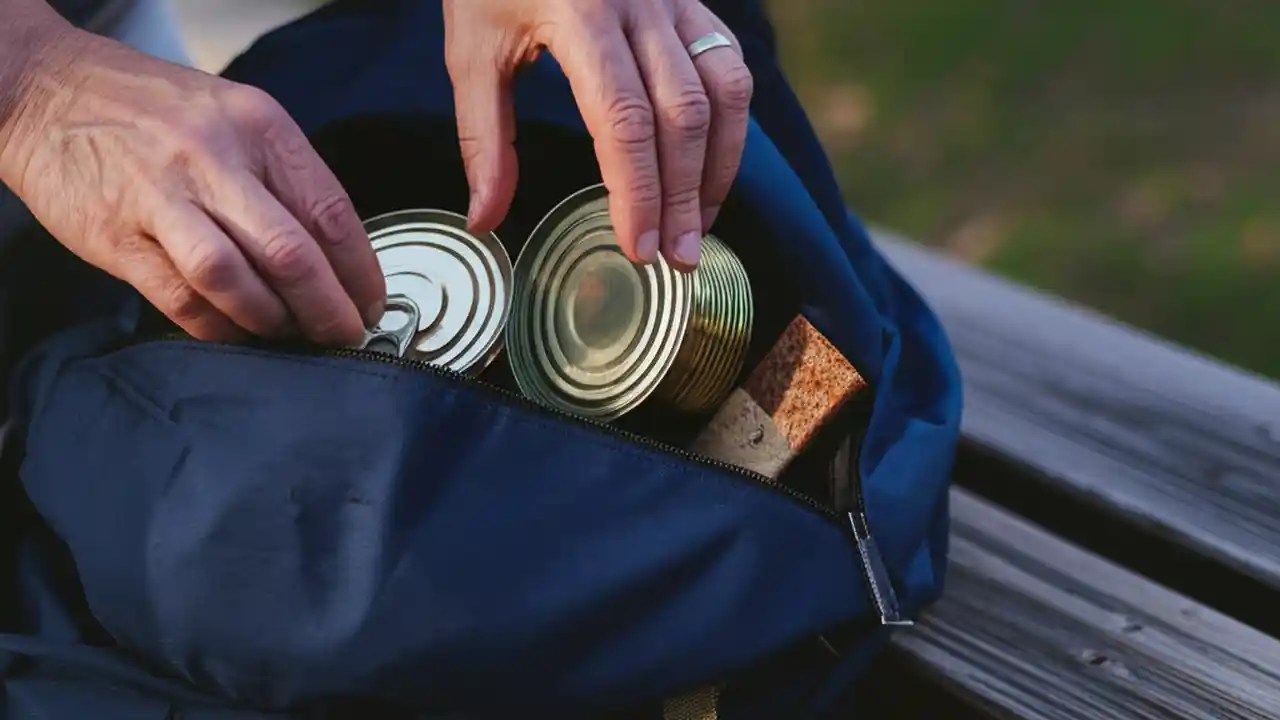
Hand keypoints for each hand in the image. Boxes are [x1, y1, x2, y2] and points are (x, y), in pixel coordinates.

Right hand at [0, 16, 384, 343]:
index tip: (371, 302)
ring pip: (236, 280)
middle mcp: (214, 158)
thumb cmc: (151, 109)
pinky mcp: (118, 236)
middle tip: (344, 334)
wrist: (47, 89)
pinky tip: (236, 331)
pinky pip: (182, 299)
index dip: (360, 270)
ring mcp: (161, 198)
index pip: (330, 211)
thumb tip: (335, 255)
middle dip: (329, 309)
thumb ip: (283, 178)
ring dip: (273, 321)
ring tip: (289, 334)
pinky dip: (218, 327)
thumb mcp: (235, 117)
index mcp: (258, 126)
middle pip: (291, 253)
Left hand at [444, 0, 752, 271]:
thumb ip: (483, 138)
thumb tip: (486, 220)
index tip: (637, 247)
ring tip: (703, 224)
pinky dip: (729, 126)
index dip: (638, 192)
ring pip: (723, 90)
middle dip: (685, 196)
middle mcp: (640, 4)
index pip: (624, 121)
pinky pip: (729, 66)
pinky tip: (710, 168)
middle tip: (678, 258)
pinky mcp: (691, 0)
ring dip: (719, 166)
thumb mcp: (471, 49)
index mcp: (580, 13)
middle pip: (683, 115)